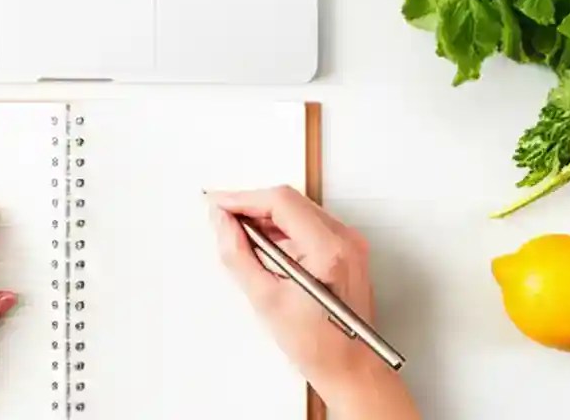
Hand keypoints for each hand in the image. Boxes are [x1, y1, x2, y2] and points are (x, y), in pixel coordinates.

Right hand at [206, 186, 418, 419]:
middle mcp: (345, 240)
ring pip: (298, 211)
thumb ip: (238, 254)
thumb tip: (223, 224)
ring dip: (266, 218)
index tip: (218, 204)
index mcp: (329, 250)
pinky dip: (282, 230)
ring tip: (241, 238)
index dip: (243, 199)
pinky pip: (308, 225)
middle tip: (224, 220)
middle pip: (289, 201)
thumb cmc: (319, 346)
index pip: (280, 202)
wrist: (351, 370)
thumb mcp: (266, 299)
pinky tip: (265, 248)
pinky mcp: (346, 250)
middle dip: (252, 207)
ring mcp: (350, 244)